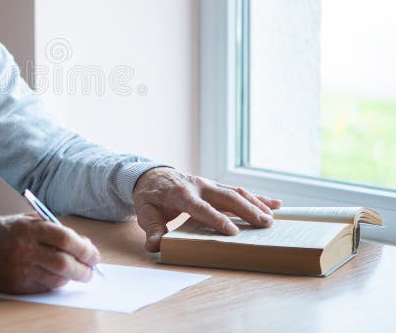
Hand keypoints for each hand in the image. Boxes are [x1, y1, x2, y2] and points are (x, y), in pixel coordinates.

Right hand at [0, 212, 100, 293]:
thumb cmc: (4, 233)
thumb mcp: (25, 220)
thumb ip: (51, 228)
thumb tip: (80, 242)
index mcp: (29, 229)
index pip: (65, 239)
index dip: (84, 248)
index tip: (93, 254)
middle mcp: (25, 249)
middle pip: (64, 263)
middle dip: (84, 268)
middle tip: (91, 269)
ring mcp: (20, 269)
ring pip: (57, 278)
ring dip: (72, 277)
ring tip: (77, 273)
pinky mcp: (17, 285)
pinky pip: (45, 287)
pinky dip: (57, 283)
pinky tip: (58, 277)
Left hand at [132, 167, 281, 251]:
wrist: (151, 175)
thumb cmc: (150, 197)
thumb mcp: (145, 212)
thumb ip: (152, 229)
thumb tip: (155, 246)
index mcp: (180, 194)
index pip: (201, 207)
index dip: (217, 219)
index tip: (233, 232)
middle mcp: (198, 186)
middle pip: (225, 197)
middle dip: (246, 210)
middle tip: (264, 225)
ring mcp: (209, 184)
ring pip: (235, 192)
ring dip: (255, 204)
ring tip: (272, 219)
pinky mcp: (215, 186)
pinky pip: (238, 190)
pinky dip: (257, 197)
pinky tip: (276, 204)